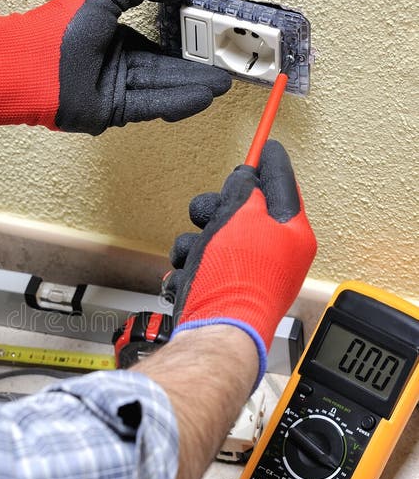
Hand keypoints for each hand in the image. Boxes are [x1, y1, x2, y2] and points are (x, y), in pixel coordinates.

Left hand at [0, 0, 230, 133]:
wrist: (31, 65)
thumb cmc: (59, 28)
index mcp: (113, 36)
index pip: (155, 42)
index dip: (181, 44)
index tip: (205, 42)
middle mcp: (115, 64)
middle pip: (163, 68)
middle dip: (195, 71)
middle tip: (224, 70)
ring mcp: (114, 90)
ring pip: (161, 88)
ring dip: (191, 88)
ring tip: (220, 86)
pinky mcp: (112, 112)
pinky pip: (150, 105)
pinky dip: (175, 102)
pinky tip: (198, 98)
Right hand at [163, 140, 316, 382]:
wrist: (215, 331)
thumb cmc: (236, 279)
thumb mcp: (242, 216)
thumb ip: (245, 189)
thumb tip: (246, 177)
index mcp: (292, 235)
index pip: (284, 185)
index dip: (269, 164)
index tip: (264, 146)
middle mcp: (276, 255)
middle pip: (244, 212)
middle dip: (217, 209)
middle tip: (208, 213)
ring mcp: (250, 275)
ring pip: (216, 238)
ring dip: (195, 241)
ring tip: (191, 254)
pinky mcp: (224, 290)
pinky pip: (203, 265)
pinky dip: (190, 267)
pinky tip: (185, 275)